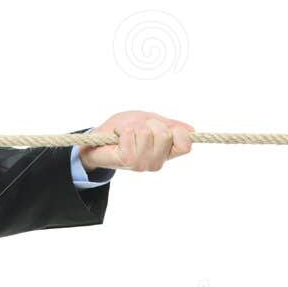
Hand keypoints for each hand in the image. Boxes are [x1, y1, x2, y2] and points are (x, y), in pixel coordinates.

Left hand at [79, 111, 193, 172]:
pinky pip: (131, 133)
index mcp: (165, 154)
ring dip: (134, 125)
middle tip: (137, 128)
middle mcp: (156, 162)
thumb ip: (170, 126)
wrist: (96, 142)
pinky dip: (122, 128)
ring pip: (147, 132)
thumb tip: (191, 130)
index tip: (163, 127)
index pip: (185, 145)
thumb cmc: (122, 132)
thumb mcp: (149, 122)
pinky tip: (117, 135)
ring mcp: (142, 164)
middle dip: (150, 123)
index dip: (178, 132)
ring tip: (125, 133)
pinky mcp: (127, 160)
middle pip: (165, 133)